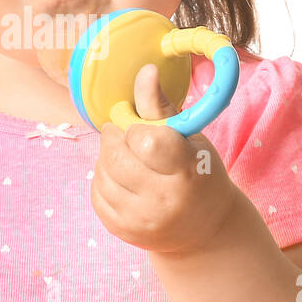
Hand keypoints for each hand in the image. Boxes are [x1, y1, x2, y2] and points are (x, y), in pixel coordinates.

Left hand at [89, 62, 239, 253]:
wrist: (205, 231)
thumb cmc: (199, 174)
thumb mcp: (189, 139)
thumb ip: (161, 106)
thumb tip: (146, 70)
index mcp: (185, 171)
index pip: (145, 140)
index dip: (138, 130)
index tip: (144, 132)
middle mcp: (162, 200)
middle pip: (115, 156)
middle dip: (114, 139)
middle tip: (125, 138)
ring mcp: (140, 220)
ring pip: (101, 172)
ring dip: (108, 159)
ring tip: (127, 159)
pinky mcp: (122, 231)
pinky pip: (96, 193)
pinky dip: (103, 180)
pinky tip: (122, 180)